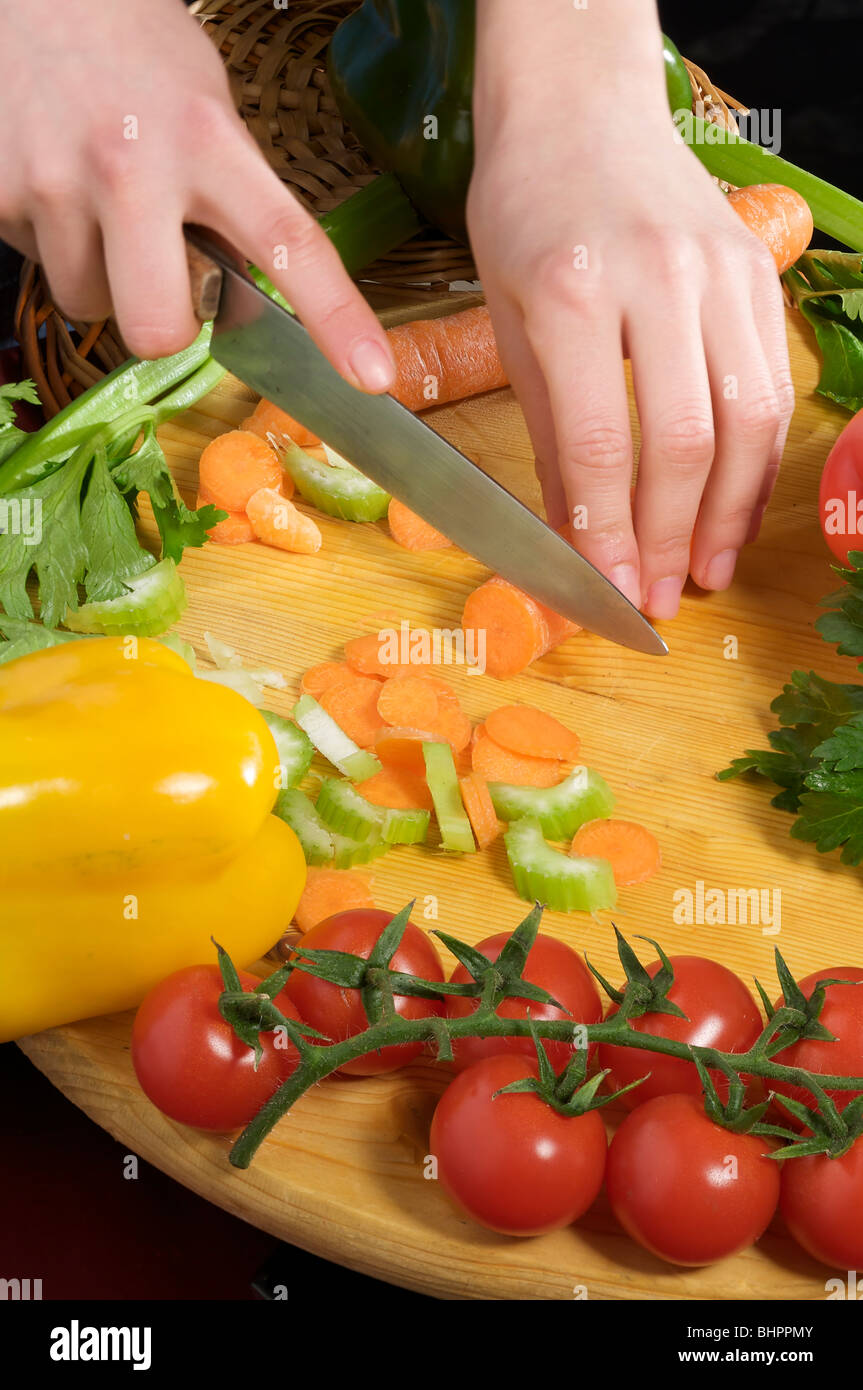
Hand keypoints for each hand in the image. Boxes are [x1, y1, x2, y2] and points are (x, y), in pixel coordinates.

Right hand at [0, 0, 393, 390]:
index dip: (336, 319)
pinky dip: (51, 242)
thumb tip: (253, 293)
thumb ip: (235, 200)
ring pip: (88, 306)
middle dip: (163, 326)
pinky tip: (57, 186)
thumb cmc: (137, 57)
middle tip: (161, 280)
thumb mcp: (210, 111)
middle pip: (158, 328)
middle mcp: (132, 165)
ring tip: (97, 205)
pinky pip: (36, 265)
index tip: (370, 375)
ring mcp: (56, 182)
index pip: (288, 242)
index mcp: (209, 141)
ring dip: (100, 277)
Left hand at [469, 2, 792, 618]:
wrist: (580, 111)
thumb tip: (573, 539)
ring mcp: (720, 272)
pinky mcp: (757, 274)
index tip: (610, 597)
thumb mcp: (508, 323)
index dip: (609, 535)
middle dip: (671, 538)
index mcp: (570, 291)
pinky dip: (757, 460)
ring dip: (729, 513)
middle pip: (684, 442)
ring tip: (704, 571)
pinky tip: (735, 508)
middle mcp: (656, 279)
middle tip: (658, 599)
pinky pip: (772, 385)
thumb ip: (546, 436)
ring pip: (747, 421)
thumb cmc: (524, 215)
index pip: (598, 443)